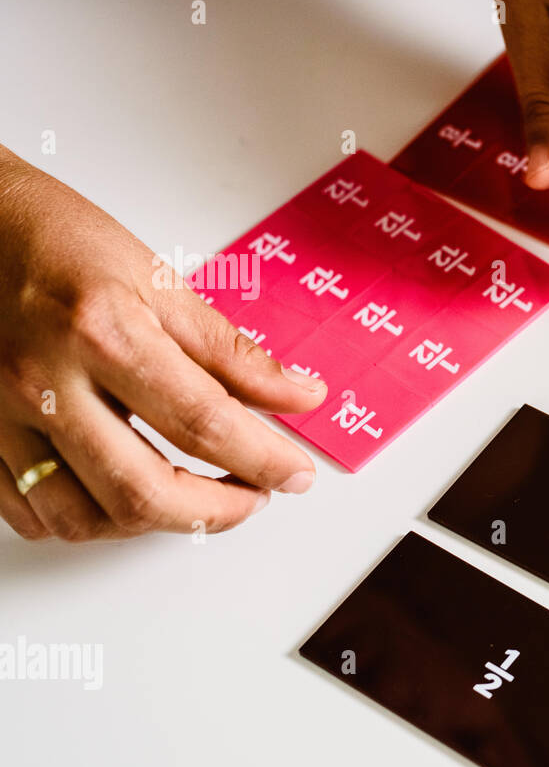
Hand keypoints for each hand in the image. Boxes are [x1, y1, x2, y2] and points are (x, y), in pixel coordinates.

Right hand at [0, 146, 326, 540]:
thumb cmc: (57, 241)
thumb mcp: (158, 281)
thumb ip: (231, 352)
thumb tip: (300, 396)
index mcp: (102, 332)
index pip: (203, 422)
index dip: (262, 459)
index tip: (295, 474)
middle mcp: (43, 380)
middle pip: (142, 492)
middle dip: (216, 513)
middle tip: (254, 497)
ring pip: (82, 519)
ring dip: (152, 525)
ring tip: (195, 500)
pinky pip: (29, 515)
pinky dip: (87, 521)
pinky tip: (122, 497)